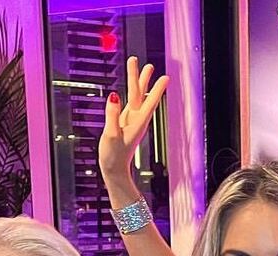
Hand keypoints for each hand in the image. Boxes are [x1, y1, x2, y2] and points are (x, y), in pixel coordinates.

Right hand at [99, 56, 168, 183]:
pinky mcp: (124, 122)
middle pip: (141, 95)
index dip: (157, 89)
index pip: (149, 102)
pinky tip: (131, 87)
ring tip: (141, 68)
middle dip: (144, 79)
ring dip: (138, 82)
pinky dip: (130, 92)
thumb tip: (113, 96)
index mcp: (138, 122)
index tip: (166, 77)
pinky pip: (128, 103)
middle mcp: (137, 119)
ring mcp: (131, 120)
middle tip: (149, 65)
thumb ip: (112, 115)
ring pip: (135, 97)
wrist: (113, 168)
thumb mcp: (111, 135)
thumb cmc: (114, 156)